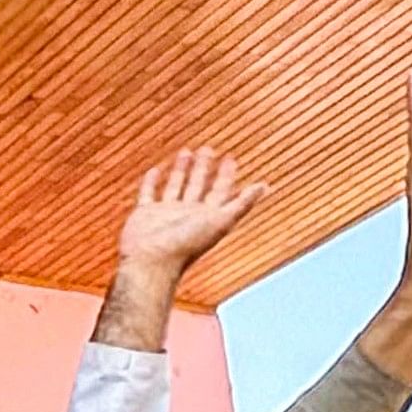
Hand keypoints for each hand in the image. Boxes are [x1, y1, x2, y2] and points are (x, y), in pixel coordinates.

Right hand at [117, 149, 268, 279]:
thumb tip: (266, 186)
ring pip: (176, 186)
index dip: (227, 175)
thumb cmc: (186, 245)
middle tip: (208, 149)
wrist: (152, 261)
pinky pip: (149, 194)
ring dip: (181, 170)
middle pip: (199, 185)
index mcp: (207, 216)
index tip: (230, 158)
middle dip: (204, 168)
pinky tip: (154, 171)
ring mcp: (166, 213)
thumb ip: (242, 203)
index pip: (220, 191)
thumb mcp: (221, 220)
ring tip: (185, 152)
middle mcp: (188, 214)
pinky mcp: (145, 214)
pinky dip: (151, 182)